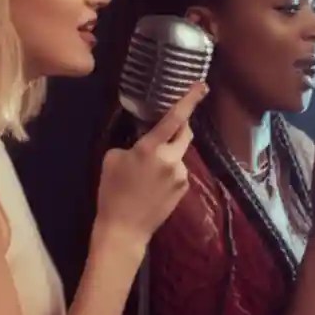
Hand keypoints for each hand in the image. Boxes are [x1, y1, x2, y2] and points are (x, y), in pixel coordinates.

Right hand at [94, 83, 207, 249]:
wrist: (125, 229)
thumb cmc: (112, 192)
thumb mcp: (113, 159)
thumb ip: (133, 143)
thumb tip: (145, 138)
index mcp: (151, 148)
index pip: (175, 118)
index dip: (190, 100)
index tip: (202, 85)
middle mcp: (172, 159)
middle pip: (185, 133)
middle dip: (179, 128)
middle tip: (166, 130)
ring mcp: (181, 175)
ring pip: (180, 154)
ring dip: (169, 154)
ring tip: (148, 173)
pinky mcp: (184, 189)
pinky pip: (179, 171)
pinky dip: (169, 170)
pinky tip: (154, 186)